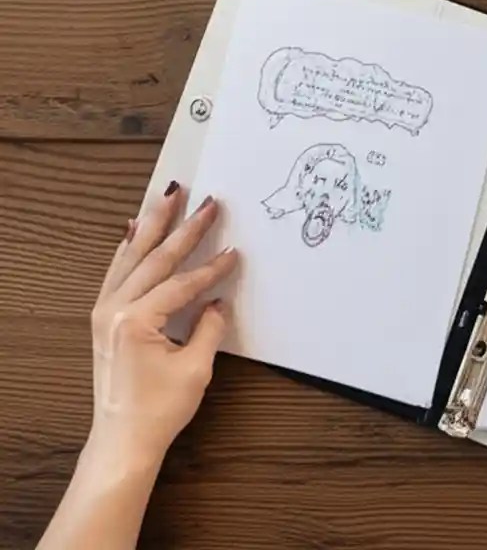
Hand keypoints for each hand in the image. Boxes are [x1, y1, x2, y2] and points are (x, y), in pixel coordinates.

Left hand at [89, 181, 238, 464]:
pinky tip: (134, 230)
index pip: (181, 284)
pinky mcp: (103, 319)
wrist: (123, 439)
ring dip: (152, 226)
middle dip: (182, 228)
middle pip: (154, 259)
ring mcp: (104, 312)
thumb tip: (217, 302)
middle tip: (205, 202)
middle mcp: (114, 310)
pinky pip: (116, 272)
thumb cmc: (159, 409)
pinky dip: (128, 248)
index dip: (211, 267)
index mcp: (135, 320)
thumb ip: (208, 328)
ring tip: (168, 198)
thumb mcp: (195, 368)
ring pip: (130, 257)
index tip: (234, 250)